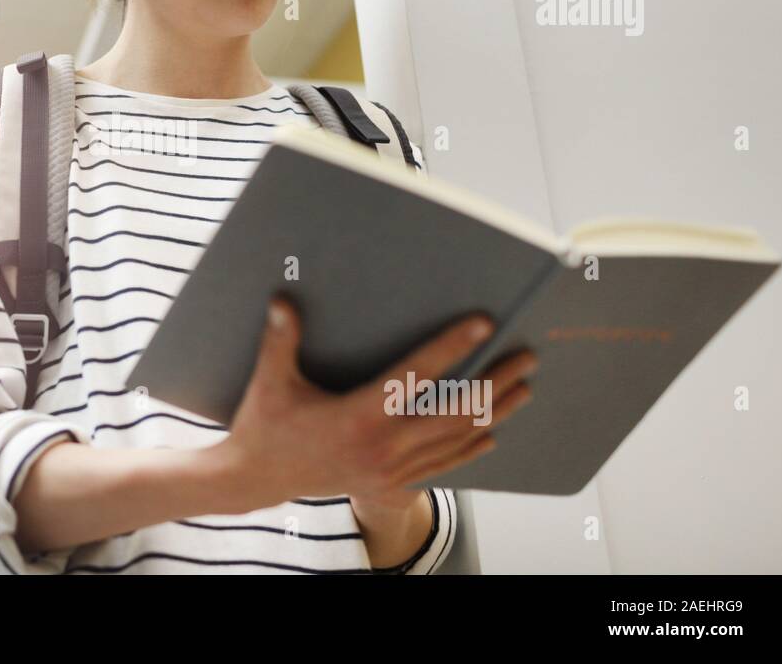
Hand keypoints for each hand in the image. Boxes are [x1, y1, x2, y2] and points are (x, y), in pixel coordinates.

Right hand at [218, 294, 537, 509]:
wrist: (256, 480)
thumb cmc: (264, 428)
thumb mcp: (270, 382)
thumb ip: (280, 339)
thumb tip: (282, 299)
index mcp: (359, 416)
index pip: (417, 376)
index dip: (451, 347)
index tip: (483, 325)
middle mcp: (382, 445)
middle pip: (454, 412)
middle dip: (495, 383)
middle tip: (526, 358)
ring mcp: (390, 468)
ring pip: (455, 441)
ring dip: (493, 414)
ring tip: (522, 389)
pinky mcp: (389, 482)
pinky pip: (442, 466)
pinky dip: (470, 449)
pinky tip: (490, 434)